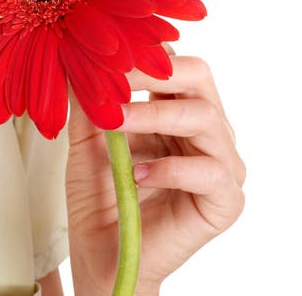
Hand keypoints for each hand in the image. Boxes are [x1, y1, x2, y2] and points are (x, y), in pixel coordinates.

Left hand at [65, 47, 245, 294]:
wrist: (102, 255)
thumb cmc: (98, 195)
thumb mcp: (86, 137)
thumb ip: (89, 99)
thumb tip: (80, 58)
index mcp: (174, 107)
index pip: (172, 61)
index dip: (142, 51)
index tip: (105, 50)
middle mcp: (204, 128)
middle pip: (198, 74)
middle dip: (155, 72)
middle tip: (116, 77)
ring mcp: (219, 162)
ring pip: (205, 117)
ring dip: (155, 115)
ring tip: (117, 123)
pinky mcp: (225, 200)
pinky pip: (210, 171)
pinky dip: (170, 168)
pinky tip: (137, 175)